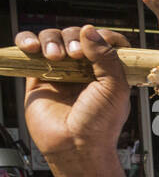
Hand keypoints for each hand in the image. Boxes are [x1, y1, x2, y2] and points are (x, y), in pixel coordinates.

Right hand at [16, 25, 131, 176]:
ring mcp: (60, 71)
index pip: (104, 39)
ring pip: (52, 38)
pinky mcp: (37, 77)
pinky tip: (32, 47)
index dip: (100, 35)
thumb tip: (90, 30)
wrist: (74, 146)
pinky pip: (29, 50)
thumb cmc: (99, 123)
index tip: (98, 42)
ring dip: (51, 39)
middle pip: (75, 35)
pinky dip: (27, 41)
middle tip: (74, 54)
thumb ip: (107, 57)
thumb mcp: (114, 88)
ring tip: (54, 56)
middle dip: (73, 37)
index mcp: (108, 70)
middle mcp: (84, 68)